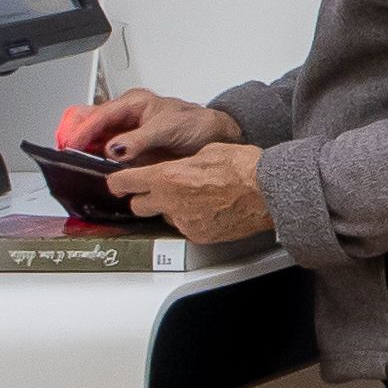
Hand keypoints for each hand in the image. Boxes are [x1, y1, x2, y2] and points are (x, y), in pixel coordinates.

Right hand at [60, 88, 228, 163]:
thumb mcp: (169, 128)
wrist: (215, 137)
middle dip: (73, 136)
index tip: (71, 146)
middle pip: (86, 122)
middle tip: (67, 154)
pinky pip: (104, 156)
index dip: (82, 131)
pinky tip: (92, 172)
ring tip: (75, 165)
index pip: (98, 115)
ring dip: (82, 152)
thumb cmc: (197, 124)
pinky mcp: (128, 152)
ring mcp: (124, 135)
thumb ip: (141, 139)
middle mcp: (124, 118)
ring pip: (91, 140)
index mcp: (133, 104)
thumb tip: (113, 149)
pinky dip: (95, 163)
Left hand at [112, 141, 271, 243]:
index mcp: (167, 176)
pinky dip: (192, 220)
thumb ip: (183, 163)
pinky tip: (209, 211)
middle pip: (137, 204)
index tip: (117, 181)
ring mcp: (184, 221)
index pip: (123, 182)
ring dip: (171, 209)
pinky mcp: (199, 235)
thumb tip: (178, 166)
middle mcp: (170, 201)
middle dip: (144, 197)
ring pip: (164, 217)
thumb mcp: (207, 152)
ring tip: (194, 200)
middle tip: (158, 190)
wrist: (270, 192)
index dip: (118, 181)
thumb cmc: (245, 169)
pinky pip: (186, 228)